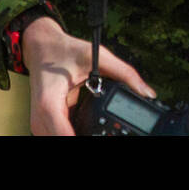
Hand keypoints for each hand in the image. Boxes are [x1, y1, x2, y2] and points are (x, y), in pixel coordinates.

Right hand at [22, 17, 156, 135]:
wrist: (41, 47)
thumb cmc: (64, 50)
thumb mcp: (98, 56)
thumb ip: (125, 74)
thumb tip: (147, 93)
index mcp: (50, 104)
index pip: (67, 137)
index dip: (89, 139)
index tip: (108, 136)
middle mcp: (41, 118)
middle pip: (63, 142)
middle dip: (88, 138)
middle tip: (112, 133)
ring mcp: (41, 123)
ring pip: (60, 141)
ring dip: (82, 136)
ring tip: (104, 132)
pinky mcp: (46, 123)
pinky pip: (61, 135)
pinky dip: (75, 134)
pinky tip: (92, 130)